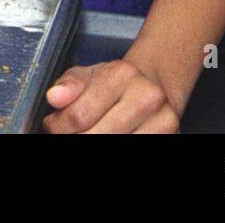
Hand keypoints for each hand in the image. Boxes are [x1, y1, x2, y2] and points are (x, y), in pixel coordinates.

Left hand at [41, 59, 180, 133]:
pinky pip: (134, 150)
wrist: (152, 89)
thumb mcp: (87, 75)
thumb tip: (55, 97)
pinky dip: (117, 145)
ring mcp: (164, 122)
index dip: (58, 126)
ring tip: (88, 133)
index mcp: (122, 74)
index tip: (53, 125)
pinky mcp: (172, 137)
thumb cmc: (115, 84)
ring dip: (93, 144)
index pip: (78, 115)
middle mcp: (148, 97)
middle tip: (68, 133)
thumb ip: (68, 85)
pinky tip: (107, 135)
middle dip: (74, 138)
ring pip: (116, 145)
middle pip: (96, 136)